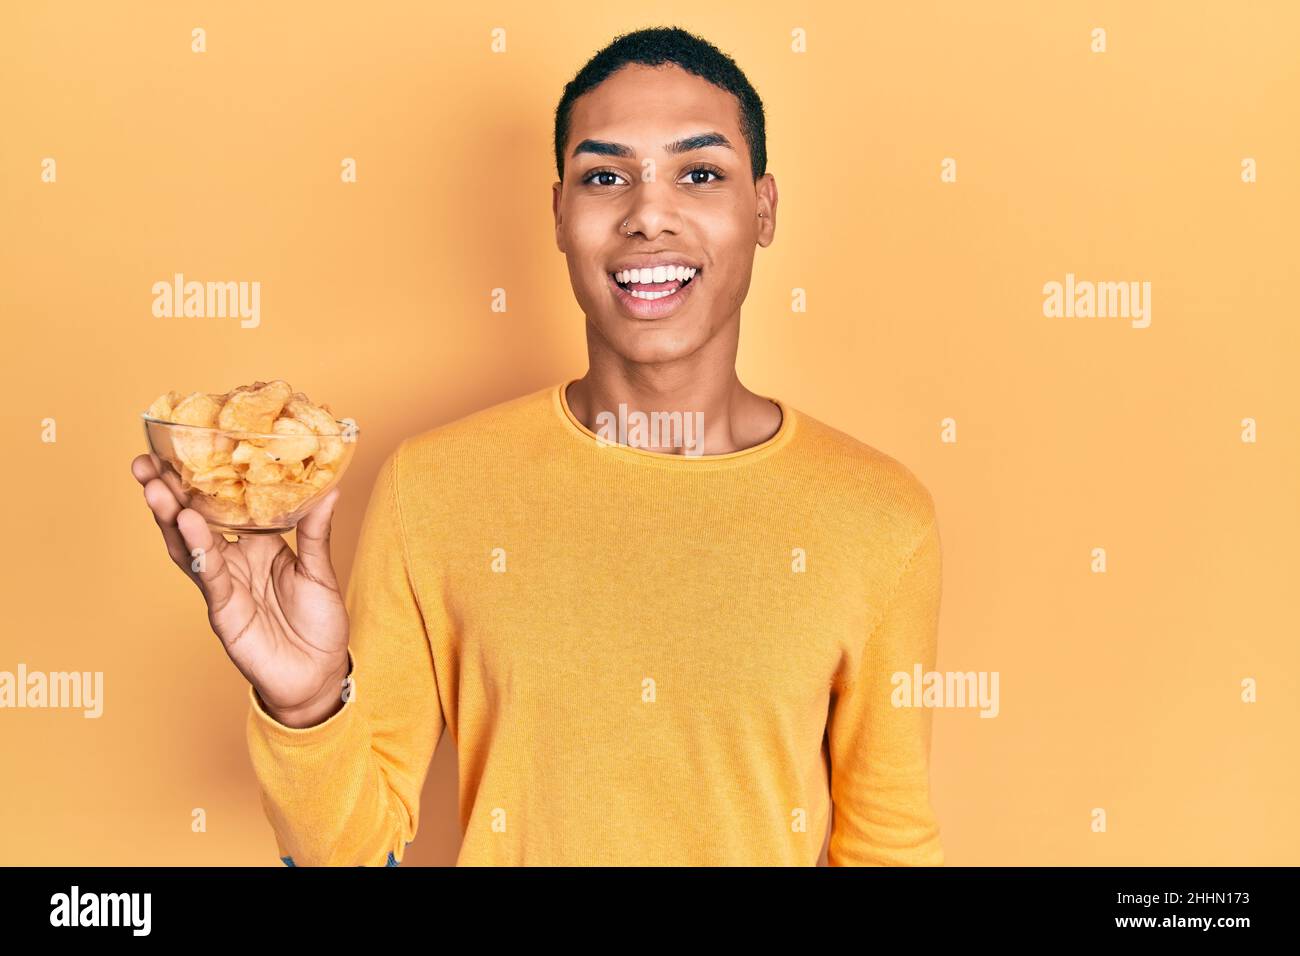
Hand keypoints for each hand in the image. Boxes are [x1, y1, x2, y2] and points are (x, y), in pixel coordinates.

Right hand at [130, 454, 350, 726]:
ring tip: (155, 486)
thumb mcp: (321, 571)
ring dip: (171, 516)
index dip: (204, 481)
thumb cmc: (318, 623)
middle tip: (144, 461)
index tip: (186, 451)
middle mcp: (234, 560)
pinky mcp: (223, 610)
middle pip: (193, 521)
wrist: (318, 674)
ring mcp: (224, 584)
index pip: (224, 505)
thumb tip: (330, 488)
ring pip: (189, 544)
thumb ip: (317, 532)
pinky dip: (198, 548)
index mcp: (257, 544)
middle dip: (167, 492)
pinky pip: (209, 574)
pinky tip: (187, 524)